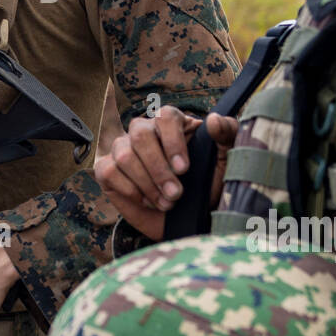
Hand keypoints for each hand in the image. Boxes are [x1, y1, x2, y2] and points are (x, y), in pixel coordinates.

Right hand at [94, 105, 238, 240]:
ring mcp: (124, 149)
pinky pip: (108, 171)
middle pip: (140, 134)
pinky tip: (147, 201)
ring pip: (124, 154)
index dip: (172, 141)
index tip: (184, 169)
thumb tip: (214, 119)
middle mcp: (146, 132)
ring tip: (166, 203)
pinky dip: (129, 189)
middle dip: (158, 168)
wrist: (190, 219)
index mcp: (173, 124)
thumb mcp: (225, 161)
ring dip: (147, 183)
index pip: (165, 116)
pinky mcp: (108, 170)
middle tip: (175, 194)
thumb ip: (228, 135)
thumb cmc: (208, 186)